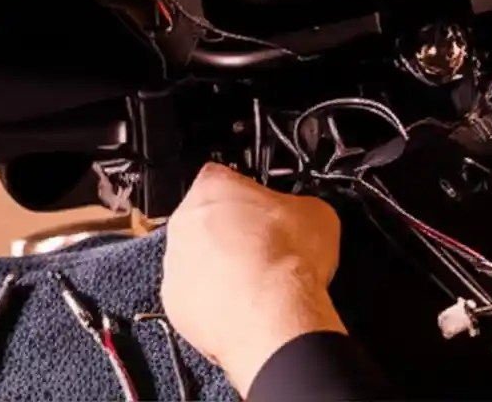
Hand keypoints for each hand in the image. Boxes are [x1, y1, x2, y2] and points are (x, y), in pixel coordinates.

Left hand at [161, 163, 345, 395]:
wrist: (273, 315)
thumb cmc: (288, 262)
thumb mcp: (316, 212)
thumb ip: (298, 205)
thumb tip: (303, 215)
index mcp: (213, 187)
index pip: (224, 176)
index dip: (248, 192)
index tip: (264, 206)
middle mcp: (184, 222)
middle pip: (204, 218)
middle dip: (230, 230)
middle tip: (265, 246)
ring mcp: (175, 264)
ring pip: (196, 258)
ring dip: (220, 266)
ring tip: (257, 281)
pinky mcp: (175, 303)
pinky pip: (193, 296)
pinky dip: (214, 300)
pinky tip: (244, 305)